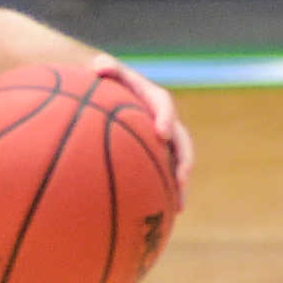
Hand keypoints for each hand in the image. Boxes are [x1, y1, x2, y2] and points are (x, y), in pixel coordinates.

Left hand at [91, 54, 193, 204]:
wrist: (102, 95)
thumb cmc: (100, 82)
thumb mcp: (103, 71)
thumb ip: (105, 67)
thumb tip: (99, 66)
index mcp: (152, 99)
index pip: (164, 105)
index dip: (165, 118)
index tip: (160, 133)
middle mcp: (162, 121)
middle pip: (180, 142)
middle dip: (183, 161)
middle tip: (181, 180)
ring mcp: (160, 141)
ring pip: (175, 164)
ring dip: (179, 185)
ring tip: (177, 207)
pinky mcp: (153, 157)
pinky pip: (160, 176)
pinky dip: (160, 194)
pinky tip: (155, 217)